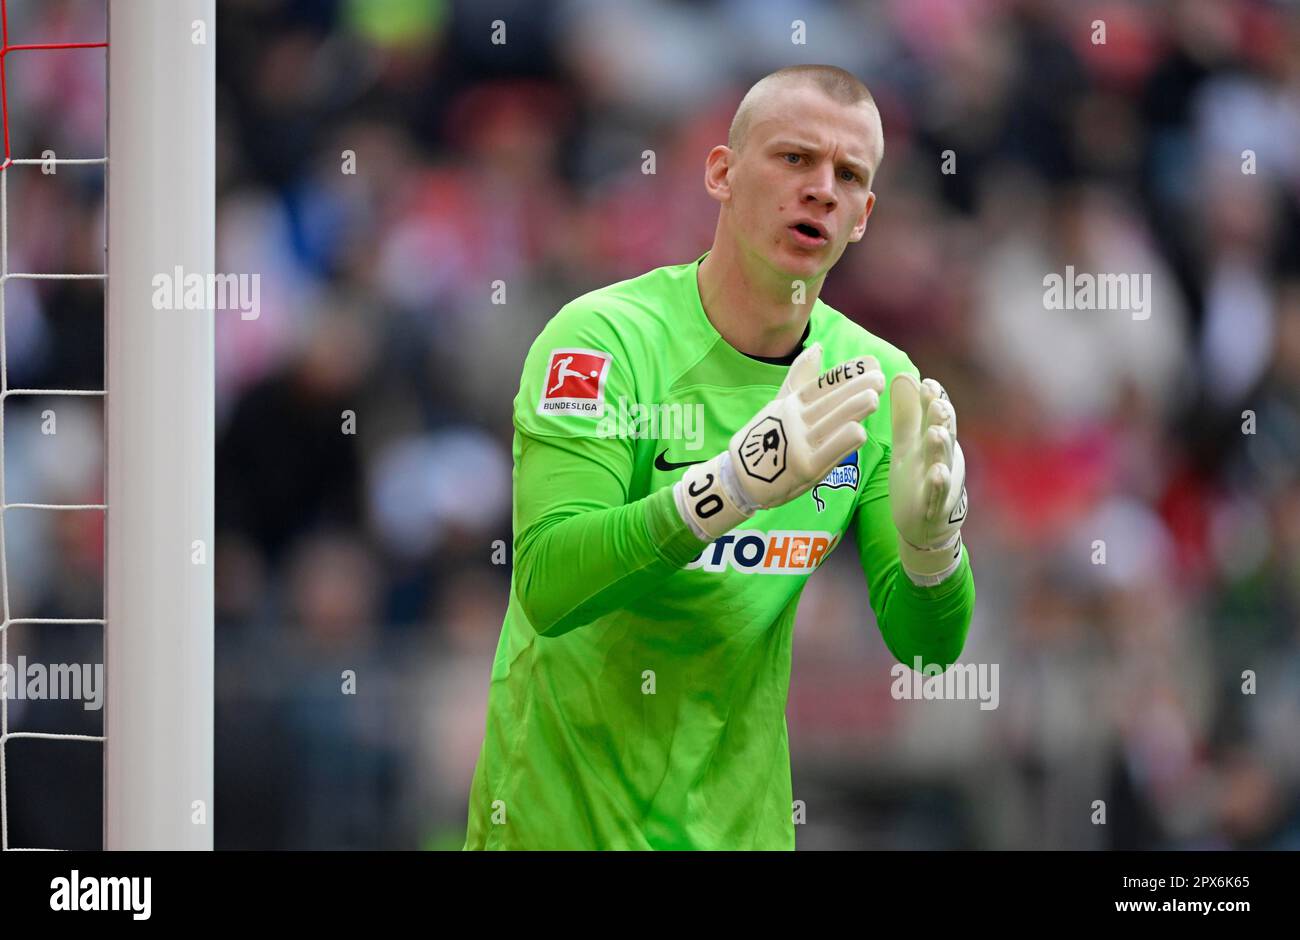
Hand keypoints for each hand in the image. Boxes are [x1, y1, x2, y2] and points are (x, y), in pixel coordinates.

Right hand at [674, 342, 884, 540]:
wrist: (741, 478)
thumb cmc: (765, 439)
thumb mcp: (780, 406)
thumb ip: (800, 377)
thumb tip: (818, 347)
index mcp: (791, 404)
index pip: (822, 384)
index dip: (846, 372)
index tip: (870, 363)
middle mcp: (795, 421)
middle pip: (830, 401)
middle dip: (856, 388)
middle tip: (880, 378)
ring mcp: (799, 444)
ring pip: (831, 423)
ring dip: (853, 409)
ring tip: (874, 398)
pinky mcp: (805, 468)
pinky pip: (827, 451)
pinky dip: (843, 441)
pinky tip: (860, 432)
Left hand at [889, 373, 967, 584]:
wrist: (923, 526)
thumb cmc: (917, 478)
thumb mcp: (908, 444)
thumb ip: (907, 413)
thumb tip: (903, 374)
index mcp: (933, 442)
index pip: (936, 416)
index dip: (933, 401)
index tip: (926, 383)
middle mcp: (941, 459)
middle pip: (944, 434)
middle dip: (941, 418)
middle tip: (936, 401)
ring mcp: (940, 483)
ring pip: (943, 462)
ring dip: (941, 447)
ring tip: (935, 432)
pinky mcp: (932, 507)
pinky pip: (937, 494)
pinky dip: (938, 484)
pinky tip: (936, 472)